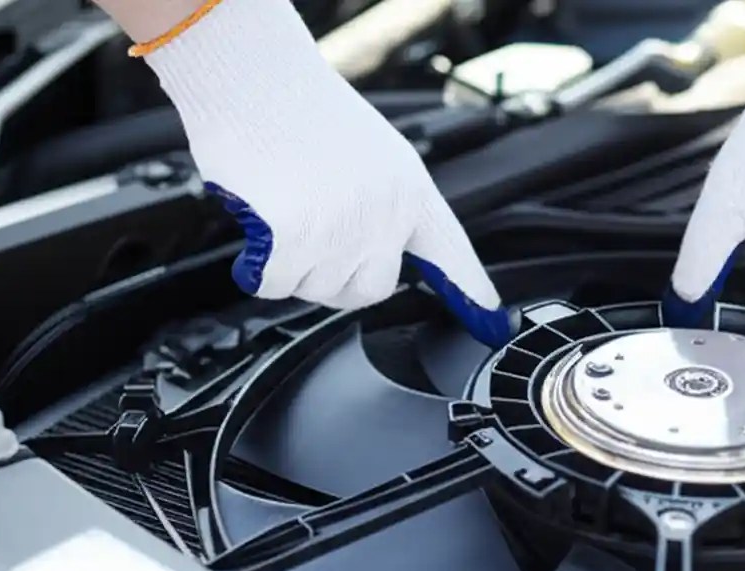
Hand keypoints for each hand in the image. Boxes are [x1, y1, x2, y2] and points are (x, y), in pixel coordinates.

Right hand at [142, 0, 500, 318]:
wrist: (253, 77)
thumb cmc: (297, 106)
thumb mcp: (371, 154)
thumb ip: (384, 204)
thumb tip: (376, 252)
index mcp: (410, 189)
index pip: (451, 252)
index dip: (470, 290)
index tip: (490, 319)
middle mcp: (387, 214)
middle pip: (372, 289)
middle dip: (339, 280)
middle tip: (311, 240)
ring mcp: (345, 230)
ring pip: (317, 289)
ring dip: (293, 265)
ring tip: (283, 210)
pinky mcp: (298, 240)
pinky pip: (275, 285)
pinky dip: (258, 266)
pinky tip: (259, 223)